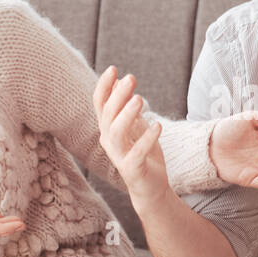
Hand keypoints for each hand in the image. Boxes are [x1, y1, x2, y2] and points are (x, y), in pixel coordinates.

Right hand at [93, 68, 169, 204]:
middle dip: (118, 95)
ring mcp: (119, 157)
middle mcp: (108, 141)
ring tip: (140, 98)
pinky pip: (136, 154)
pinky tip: (157, 125)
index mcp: (108, 129)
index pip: (99, 105)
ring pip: (116, 134)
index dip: (104, 86)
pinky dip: (146, 139)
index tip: (113, 68)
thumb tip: (122, 81)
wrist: (151, 188)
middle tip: (131, 77)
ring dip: (127, 115)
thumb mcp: (136, 126)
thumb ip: (127, 107)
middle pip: (107, 115)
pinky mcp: (132, 170)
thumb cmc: (144, 154)